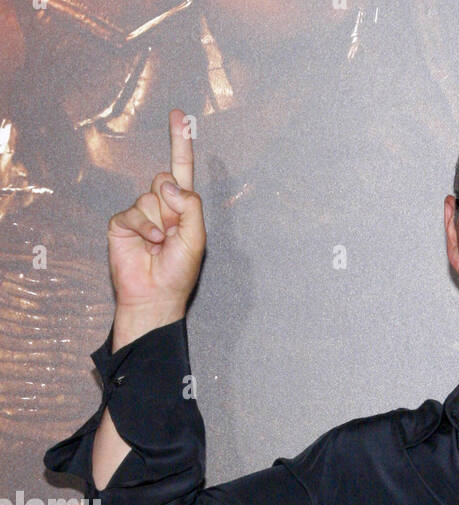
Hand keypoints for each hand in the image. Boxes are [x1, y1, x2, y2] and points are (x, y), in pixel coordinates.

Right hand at [107, 108, 204, 321]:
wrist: (155, 295)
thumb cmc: (179, 271)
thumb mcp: (196, 238)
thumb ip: (191, 206)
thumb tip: (167, 184)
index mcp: (182, 207)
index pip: (182, 168)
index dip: (180, 142)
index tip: (180, 115)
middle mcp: (161, 205)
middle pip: (165, 179)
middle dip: (173, 205)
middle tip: (174, 232)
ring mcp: (140, 213)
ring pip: (150, 197)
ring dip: (160, 222)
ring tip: (161, 244)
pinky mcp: (122, 222)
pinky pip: (133, 212)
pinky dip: (144, 228)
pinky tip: (148, 244)